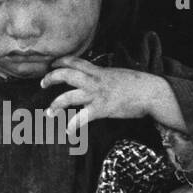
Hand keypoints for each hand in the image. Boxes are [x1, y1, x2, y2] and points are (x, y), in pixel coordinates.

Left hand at [41, 58, 181, 139]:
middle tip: (42, 83)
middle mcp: (94, 80)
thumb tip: (99, 78)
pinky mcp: (101, 109)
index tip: (52, 64)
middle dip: (50, 78)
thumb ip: (105, 76)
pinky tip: (68, 132)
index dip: (60, 61)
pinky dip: (72, 125)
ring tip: (49, 113)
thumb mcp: (118, 74)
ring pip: (68, 96)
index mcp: (98, 71)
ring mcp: (96, 95)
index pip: (75, 61)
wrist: (151, 93)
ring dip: (55, 104)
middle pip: (66, 74)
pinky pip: (81, 118)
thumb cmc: (138, 85)